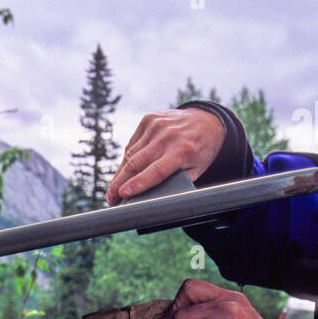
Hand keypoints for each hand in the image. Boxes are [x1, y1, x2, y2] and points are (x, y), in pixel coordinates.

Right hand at [106, 108, 225, 204]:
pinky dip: (128, 158)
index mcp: (183, 150)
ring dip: (121, 173)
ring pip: (131, 154)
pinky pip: (133, 144)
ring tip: (114, 189)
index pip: (156, 170)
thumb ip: (178, 182)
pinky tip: (125, 170)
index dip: (138, 183)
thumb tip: (154, 197)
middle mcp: (167, 136)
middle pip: (136, 162)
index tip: (123, 194)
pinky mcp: (148, 120)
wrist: (206, 120)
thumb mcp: (197, 169)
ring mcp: (156, 125)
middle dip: (120, 183)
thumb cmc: (201, 150)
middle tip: (111, 199)